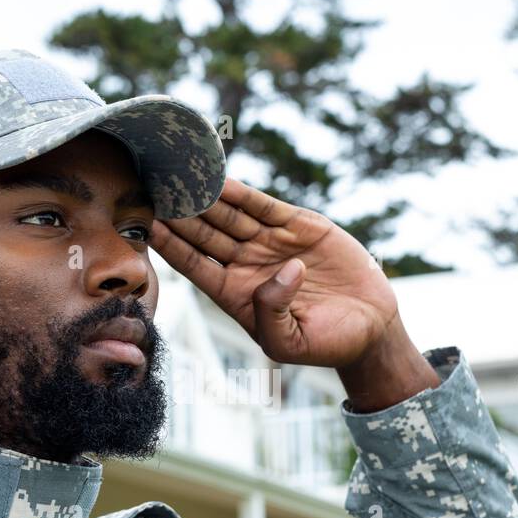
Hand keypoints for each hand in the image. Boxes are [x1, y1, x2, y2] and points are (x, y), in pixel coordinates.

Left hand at [150, 177, 399, 368]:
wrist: (370, 326)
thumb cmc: (326, 343)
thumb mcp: (290, 343)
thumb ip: (273, 313)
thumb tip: (281, 271)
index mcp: (237, 294)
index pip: (195, 265)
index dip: (172, 246)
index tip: (148, 225)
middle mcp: (247, 265)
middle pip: (204, 234)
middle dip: (179, 213)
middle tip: (152, 188)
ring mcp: (270, 242)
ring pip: (228, 215)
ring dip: (203, 196)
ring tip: (177, 174)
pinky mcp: (296, 226)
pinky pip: (262, 205)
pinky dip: (240, 190)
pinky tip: (216, 177)